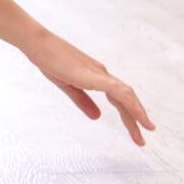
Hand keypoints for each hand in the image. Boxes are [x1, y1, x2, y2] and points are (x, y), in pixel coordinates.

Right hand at [22, 29, 154, 145]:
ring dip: (137, 113)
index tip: (137, 131)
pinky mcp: (91, 74)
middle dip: (136, 119)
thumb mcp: (67, 85)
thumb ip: (82, 101)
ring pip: (125, 94)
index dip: (130, 115)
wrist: (37, 43)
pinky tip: (136, 114)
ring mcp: (98, 73)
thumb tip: (97, 117)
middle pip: (126, 98)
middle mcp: (102, 74)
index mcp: (96, 77)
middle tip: (142, 140)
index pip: (119, 98)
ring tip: (146, 129)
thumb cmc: (49, 60)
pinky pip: (115, 89)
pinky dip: (128, 102)